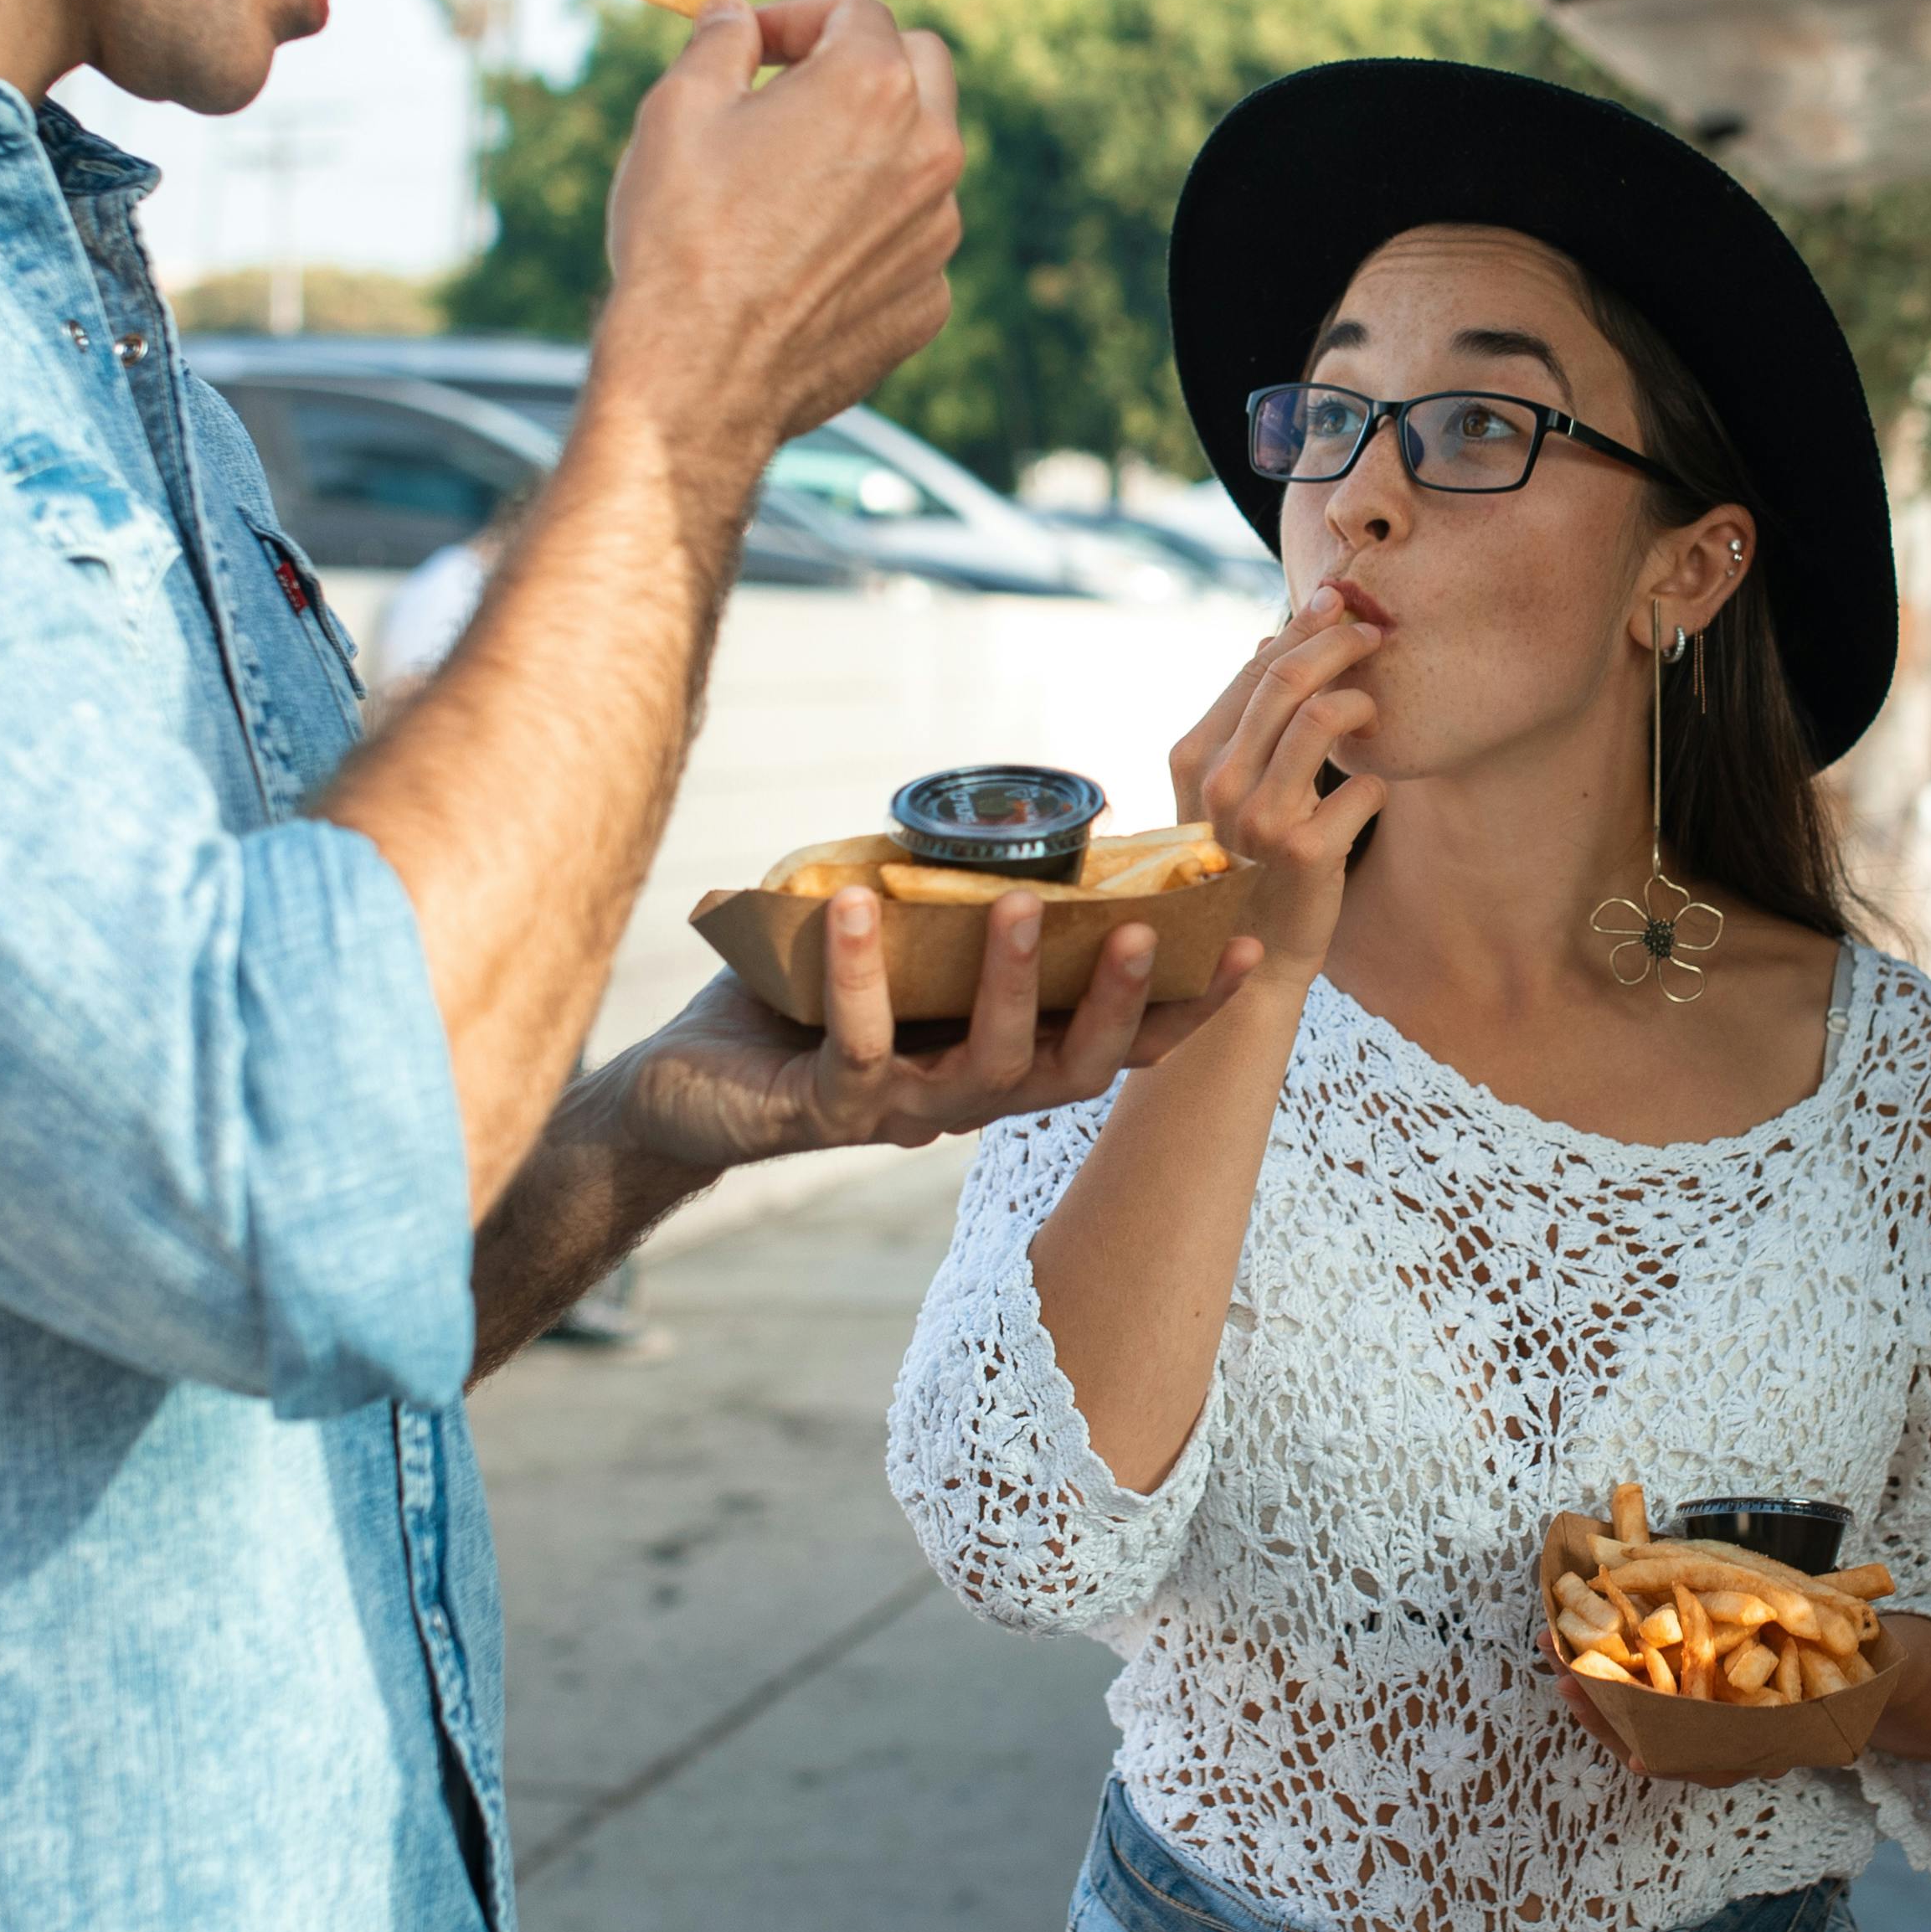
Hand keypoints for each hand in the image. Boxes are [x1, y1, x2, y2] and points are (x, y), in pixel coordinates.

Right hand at [594, 0, 965, 452]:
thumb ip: (720, 42)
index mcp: (873, 86)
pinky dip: (867, 236)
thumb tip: (736, 16)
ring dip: (867, 154)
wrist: (699, 375)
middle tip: (789, 96)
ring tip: (782, 191)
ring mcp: (938, 233)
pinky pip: (908, 242)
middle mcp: (930, 153)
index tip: (755, 49)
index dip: (800, 20)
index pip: (859, 13)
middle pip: (920, 69)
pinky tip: (800, 263)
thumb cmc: (682, 234)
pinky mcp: (930, 300)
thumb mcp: (678, 108)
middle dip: (862, 66)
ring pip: (919, 160)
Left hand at [605, 882, 1265, 1171]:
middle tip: (1139, 930)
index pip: (1119, 1043)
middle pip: (1076, 1069)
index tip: (1246, 941)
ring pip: (987, 1067)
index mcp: (1006, 1057)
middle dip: (1114, 999)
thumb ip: (955, 906)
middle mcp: (972, 1097)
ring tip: (1018, 905)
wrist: (685, 1088)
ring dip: (1009, 984)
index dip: (1186, 1005)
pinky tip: (857, 905)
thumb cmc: (800, 1010)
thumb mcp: (898, 949)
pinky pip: (858, 1047)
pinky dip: (862, 973)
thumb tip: (1013, 819)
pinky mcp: (826, 1112)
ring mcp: (905, 1111)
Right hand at [1170, 601, 1388, 984]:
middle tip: (1374, 635)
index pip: (1253, 667)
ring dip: (1361, 702)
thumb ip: (1245, 720)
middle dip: (1339, 641)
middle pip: (1287, 677)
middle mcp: (1219, 783)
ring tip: (1375, 711)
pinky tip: (1371, 795)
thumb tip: (1271, 635)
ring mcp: (1259, 819)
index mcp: (1193, 757)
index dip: (1302, 625)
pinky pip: (1364, 786)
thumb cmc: (1244, 864)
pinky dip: (1377, 782)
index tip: (1337, 601)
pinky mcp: (1306, 852)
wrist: (1245, 964)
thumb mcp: (1227, 790)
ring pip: (1322, 718)